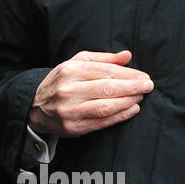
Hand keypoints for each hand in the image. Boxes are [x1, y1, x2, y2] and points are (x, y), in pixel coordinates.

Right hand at [28, 50, 153, 137]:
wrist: (36, 108)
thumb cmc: (62, 82)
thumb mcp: (76, 63)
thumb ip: (103, 59)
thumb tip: (127, 56)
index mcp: (70, 70)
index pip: (105, 71)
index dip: (128, 74)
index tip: (144, 76)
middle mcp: (68, 90)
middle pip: (107, 88)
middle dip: (132, 87)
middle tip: (148, 86)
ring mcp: (70, 110)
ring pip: (106, 106)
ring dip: (128, 102)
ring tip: (141, 97)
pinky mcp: (73, 127)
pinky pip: (102, 122)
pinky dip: (120, 116)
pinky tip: (132, 109)